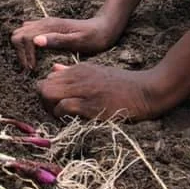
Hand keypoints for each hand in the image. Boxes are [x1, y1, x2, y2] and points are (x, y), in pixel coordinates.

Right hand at [11, 15, 118, 70]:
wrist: (105, 28)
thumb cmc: (94, 37)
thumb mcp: (78, 42)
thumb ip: (57, 40)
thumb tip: (35, 41)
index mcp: (49, 26)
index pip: (24, 38)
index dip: (26, 55)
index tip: (33, 69)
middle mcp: (44, 23)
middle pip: (18, 34)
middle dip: (20, 52)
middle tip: (30, 68)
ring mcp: (45, 25)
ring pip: (21, 33)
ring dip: (21, 49)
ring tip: (31, 64)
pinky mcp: (48, 29)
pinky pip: (28, 34)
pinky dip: (26, 46)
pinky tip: (36, 57)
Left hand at [37, 62, 164, 120]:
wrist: (147, 90)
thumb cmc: (123, 84)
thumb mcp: (96, 71)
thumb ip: (73, 71)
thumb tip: (54, 69)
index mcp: (78, 69)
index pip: (47, 78)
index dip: (46, 93)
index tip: (55, 103)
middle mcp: (77, 77)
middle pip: (42, 87)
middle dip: (43, 102)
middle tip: (55, 112)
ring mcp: (84, 90)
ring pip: (48, 95)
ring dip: (50, 109)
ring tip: (61, 116)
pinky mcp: (91, 105)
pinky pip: (63, 107)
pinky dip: (62, 115)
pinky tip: (71, 119)